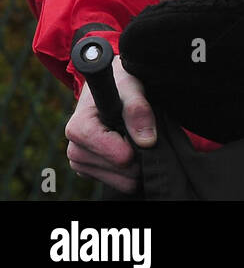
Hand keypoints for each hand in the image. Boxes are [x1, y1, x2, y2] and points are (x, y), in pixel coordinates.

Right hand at [65, 57, 154, 193]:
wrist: (111, 89)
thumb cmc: (121, 85)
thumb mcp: (131, 88)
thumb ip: (138, 110)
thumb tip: (147, 141)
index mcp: (78, 127)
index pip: (110, 152)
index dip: (131, 147)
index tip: (143, 138)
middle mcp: (74, 148)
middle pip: (117, 169)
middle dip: (137, 156)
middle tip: (142, 135)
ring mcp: (80, 162)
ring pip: (119, 180)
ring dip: (134, 164)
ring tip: (135, 139)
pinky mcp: (89, 171)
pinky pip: (117, 182)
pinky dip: (129, 170)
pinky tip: (129, 149)